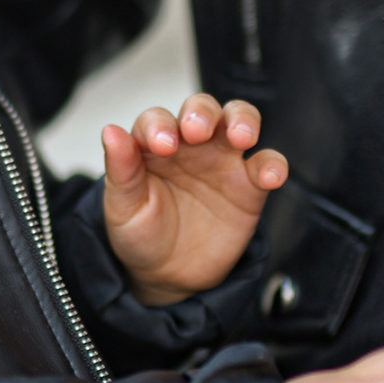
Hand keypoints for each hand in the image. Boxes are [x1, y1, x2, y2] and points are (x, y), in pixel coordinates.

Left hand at [102, 94, 286, 304]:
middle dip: (202, 111)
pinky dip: (273, 165)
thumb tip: (110, 131)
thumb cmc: (141, 234)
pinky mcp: (249, 186)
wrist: (169, 275)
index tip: (161, 145)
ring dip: (242, 120)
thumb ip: (121, 170)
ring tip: (241, 136)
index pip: (157, 119)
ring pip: (239, 121)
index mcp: (153, 145)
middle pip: (202, 108)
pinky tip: (269, 176)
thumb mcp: (123, 207)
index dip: (159, 126)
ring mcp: (222, 161)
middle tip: (197, 130)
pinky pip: (267, 164)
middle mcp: (190, 145)